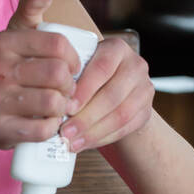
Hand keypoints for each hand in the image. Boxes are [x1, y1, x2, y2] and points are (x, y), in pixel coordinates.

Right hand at [0, 0, 85, 151]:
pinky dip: (51, 128)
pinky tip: (45, 123)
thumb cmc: (9, 71)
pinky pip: (44, 129)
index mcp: (4, 42)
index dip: (74, 58)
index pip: (58, 44)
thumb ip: (31, 9)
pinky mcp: (0, 128)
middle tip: (64, 90)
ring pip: (54, 103)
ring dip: (62, 108)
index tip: (71, 67)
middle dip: (69, 85)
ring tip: (56, 106)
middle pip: (59, 74)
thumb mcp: (16, 36)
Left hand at [58, 37, 153, 151]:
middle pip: (112, 95)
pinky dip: (102, 139)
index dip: (84, 90)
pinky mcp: (146, 111)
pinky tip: (84, 144)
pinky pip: (125, 129)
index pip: (101, 68)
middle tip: (64, 132)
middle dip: (86, 117)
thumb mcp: (80, 68)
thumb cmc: (89, 78)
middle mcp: (135, 66)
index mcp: (116, 48)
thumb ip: (69, 77)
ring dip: (93, 132)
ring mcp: (145, 89)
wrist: (116, 92)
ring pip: (121, 114)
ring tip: (72, 142)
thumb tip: (47, 101)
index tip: (65, 107)